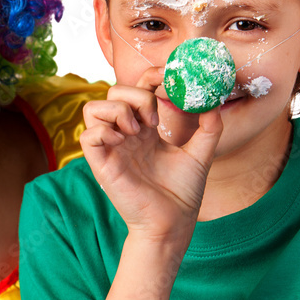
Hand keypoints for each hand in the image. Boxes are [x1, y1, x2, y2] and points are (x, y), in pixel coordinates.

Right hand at [80, 67, 222, 241]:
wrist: (173, 223)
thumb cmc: (182, 194)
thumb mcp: (201, 154)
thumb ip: (209, 127)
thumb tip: (213, 101)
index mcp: (145, 129)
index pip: (137, 89)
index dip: (150, 77)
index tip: (169, 78)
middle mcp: (125, 135)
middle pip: (113, 92)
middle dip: (135, 95)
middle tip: (154, 118)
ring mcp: (111, 148)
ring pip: (93, 108)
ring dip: (117, 110)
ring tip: (137, 130)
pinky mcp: (101, 164)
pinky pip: (87, 135)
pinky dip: (103, 131)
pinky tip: (125, 141)